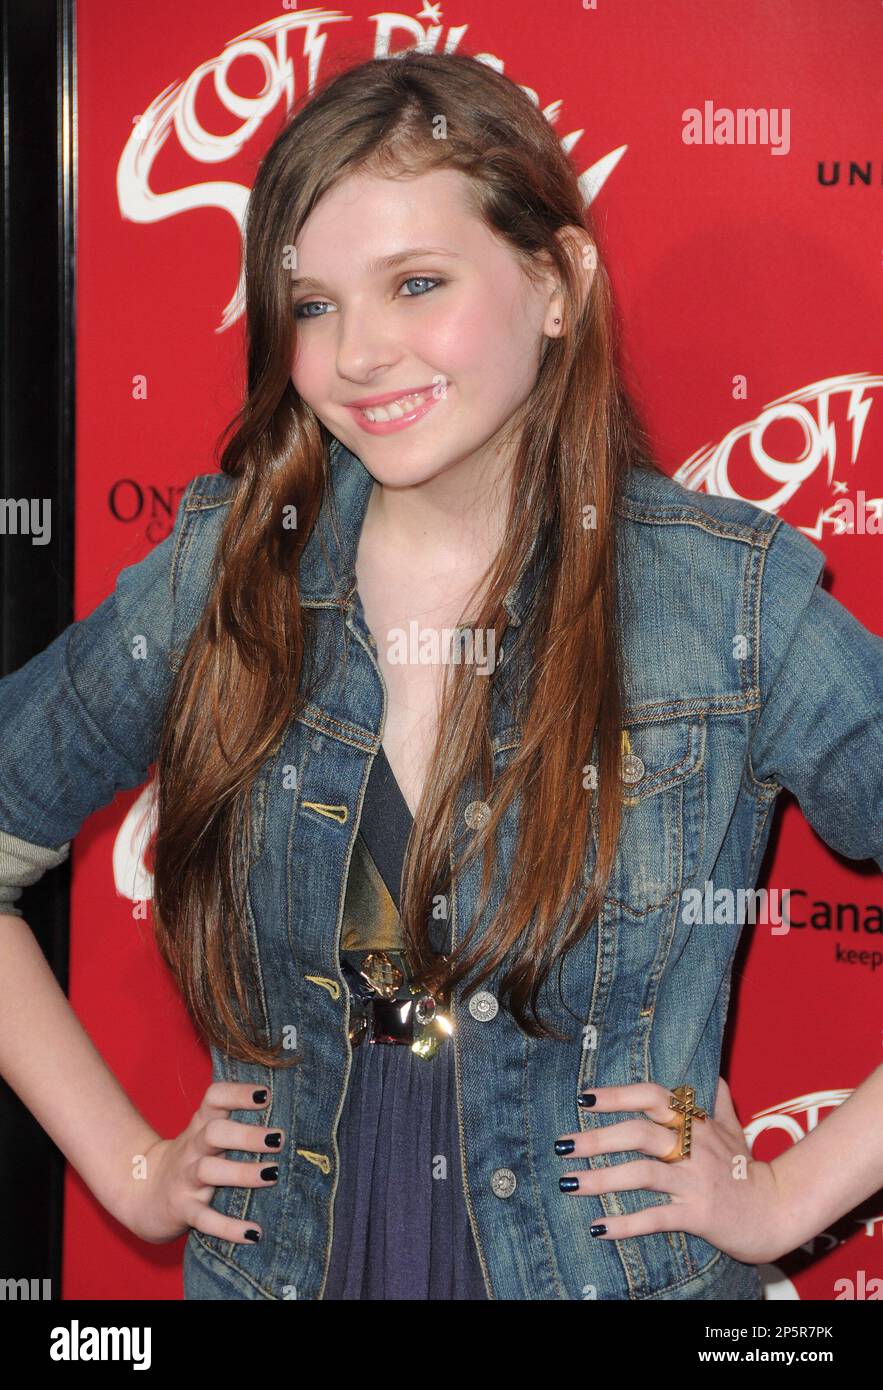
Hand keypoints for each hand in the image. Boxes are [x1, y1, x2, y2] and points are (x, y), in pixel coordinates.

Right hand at [115, 1083, 282, 1245]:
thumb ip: (235, 1122)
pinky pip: (205, 1219)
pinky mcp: (183, 1210)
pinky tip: (254, 1233)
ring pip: (209, 1171)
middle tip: (279, 1139)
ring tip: (273, 1174)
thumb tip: (290, 1114)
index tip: (265, 1094)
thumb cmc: (190, 1159)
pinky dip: (229, 1228)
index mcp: (200, 1126)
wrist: (141, 1193)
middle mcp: (192, 1149)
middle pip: (214, 1133)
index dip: (237, 1093)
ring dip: (242, 1173)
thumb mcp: (205, 1134)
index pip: (214, 1098)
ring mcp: (185, 1179)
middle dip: (246, 1135)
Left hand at [555, 1077, 788, 1263]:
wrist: (780, 1211)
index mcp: (697, 1125)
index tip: (584, 1098)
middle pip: (640, 1133)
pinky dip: (625, 1223)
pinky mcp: (699, 1215)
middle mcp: (695, 1148)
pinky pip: (657, 1217)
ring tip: (569, 1183)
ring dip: (602, 1179)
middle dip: (597, 1138)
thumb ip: (717, 1104)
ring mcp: (696, 1181)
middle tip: (562, 1145)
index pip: (654, 1098)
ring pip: (643, 1174)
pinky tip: (598, 1227)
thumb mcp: (735, 1131)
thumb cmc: (750, 1171)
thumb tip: (714, 1074)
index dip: (618, 1095)